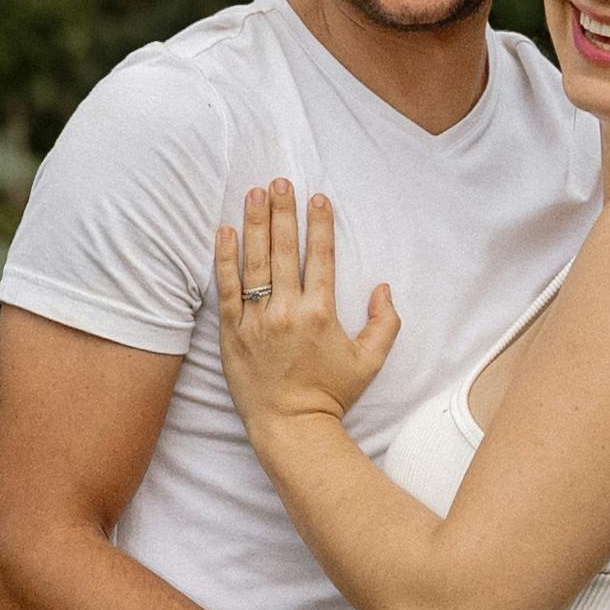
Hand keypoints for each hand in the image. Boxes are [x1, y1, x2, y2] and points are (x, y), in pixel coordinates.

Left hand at [212, 177, 396, 440]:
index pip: (320, 257)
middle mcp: (287, 310)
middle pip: (285, 250)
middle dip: (283, 211)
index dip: (320, 224)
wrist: (291, 428)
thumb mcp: (370, 362)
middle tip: (280, 181)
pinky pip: (226, 288)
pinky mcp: (231, 332)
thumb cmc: (332, 395)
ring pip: (255, 262)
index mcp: (320, 313)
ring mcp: (256, 320)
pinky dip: (224, 258)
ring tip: (253, 193)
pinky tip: (224, 231)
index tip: (318, 198)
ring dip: (254, 224)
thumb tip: (383, 288)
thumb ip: (385, 323)